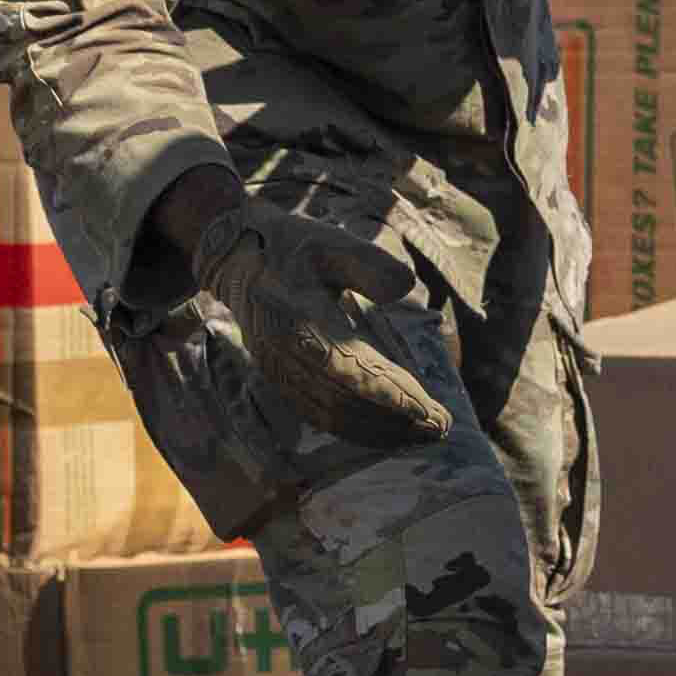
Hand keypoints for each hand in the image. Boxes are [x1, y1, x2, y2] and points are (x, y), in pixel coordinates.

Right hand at [188, 189, 458, 449]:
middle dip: (396, 419)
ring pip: (333, 415)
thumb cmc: (290, 245)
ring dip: (379, 429)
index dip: (391, 395)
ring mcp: (279, 371)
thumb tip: (406, 287)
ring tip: (423, 433)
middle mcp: (284, 356)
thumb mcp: (330, 241)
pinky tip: (386, 429)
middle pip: (346, 402)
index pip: (352, 372)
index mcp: (297, 323)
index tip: (429, 411)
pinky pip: (319, 413)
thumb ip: (368, 264)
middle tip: (441, 428)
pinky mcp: (280, 379)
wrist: (234, 257)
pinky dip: (355, 427)